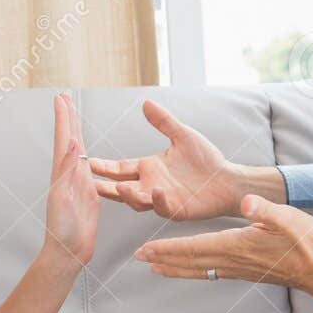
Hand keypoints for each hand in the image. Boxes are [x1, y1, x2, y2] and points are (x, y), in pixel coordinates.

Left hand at [43, 92, 97, 268]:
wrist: (68, 251)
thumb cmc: (62, 230)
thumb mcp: (63, 197)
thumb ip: (67, 170)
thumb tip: (70, 143)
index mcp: (61, 173)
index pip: (62, 138)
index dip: (63, 117)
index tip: (61, 98)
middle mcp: (68, 174)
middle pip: (69, 139)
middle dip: (67, 117)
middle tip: (64, 98)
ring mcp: (78, 182)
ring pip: (77, 150)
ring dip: (75, 131)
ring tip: (74, 115)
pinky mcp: (88, 192)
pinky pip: (88, 167)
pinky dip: (85, 153)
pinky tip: (84, 150)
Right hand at [89, 99, 241, 220]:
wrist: (228, 180)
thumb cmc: (206, 160)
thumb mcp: (182, 136)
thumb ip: (163, 122)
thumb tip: (146, 103)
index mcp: (148, 168)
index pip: (118, 169)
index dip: (102, 167)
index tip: (84, 161)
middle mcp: (150, 185)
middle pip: (120, 188)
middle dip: (104, 187)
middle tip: (87, 183)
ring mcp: (162, 199)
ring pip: (137, 201)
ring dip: (129, 195)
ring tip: (120, 187)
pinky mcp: (177, 210)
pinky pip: (164, 207)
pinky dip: (159, 201)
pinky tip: (157, 191)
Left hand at [133, 194, 312, 308]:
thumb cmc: (305, 242)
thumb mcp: (287, 218)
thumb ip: (265, 210)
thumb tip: (246, 202)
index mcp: (236, 245)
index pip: (194, 247)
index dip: (168, 248)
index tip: (146, 249)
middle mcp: (231, 261)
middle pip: (189, 261)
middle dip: (163, 258)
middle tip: (139, 258)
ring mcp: (237, 269)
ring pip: (198, 270)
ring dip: (175, 268)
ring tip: (155, 267)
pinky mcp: (244, 272)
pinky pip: (210, 272)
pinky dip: (194, 271)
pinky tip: (190, 270)